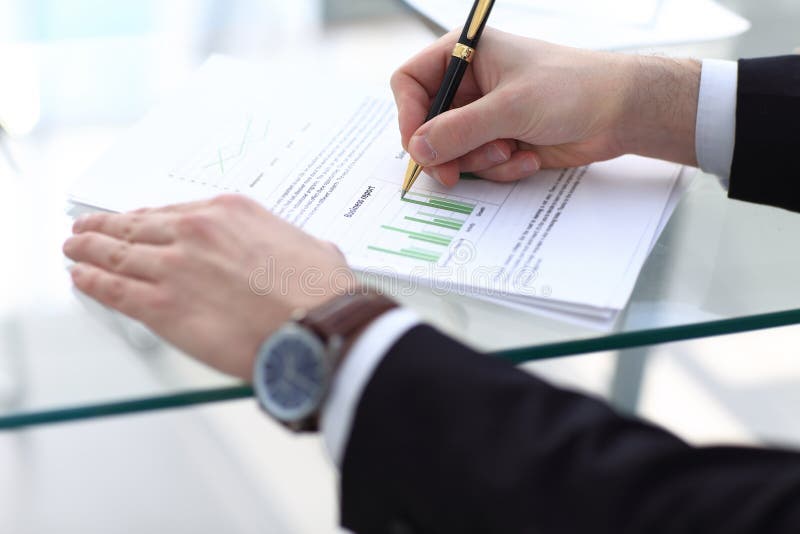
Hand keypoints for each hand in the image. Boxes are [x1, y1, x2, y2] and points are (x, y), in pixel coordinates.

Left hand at [63, 195, 354, 379]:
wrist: (319, 328)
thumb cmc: (321, 292)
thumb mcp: (309, 246)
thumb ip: (284, 243)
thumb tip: (290, 252)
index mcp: (228, 212)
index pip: (171, 211)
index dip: (144, 218)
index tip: (133, 221)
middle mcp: (194, 232)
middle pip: (135, 228)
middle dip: (105, 228)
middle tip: (85, 228)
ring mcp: (174, 268)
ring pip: (116, 254)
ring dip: (89, 251)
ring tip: (74, 249)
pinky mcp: (162, 307)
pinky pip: (114, 290)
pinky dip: (93, 282)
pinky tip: (81, 278)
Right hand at [391, 28, 700, 185]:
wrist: (621, 112)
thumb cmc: (572, 89)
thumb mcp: (510, 107)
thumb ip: (459, 129)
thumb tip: (418, 147)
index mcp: (466, 55)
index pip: (411, 81)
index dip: (408, 113)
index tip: (417, 144)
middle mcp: (471, 84)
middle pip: (428, 124)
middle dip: (446, 149)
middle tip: (453, 172)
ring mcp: (486, 115)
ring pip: (453, 150)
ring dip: (479, 161)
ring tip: (510, 152)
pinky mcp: (501, 140)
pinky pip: (480, 165)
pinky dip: (501, 168)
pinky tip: (528, 157)